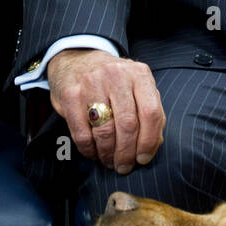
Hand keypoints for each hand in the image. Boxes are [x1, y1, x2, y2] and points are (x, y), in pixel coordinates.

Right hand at [46, 48, 164, 172]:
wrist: (77, 59)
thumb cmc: (113, 81)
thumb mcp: (136, 86)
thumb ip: (148, 110)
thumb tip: (154, 144)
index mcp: (139, 74)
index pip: (151, 113)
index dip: (149, 141)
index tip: (143, 158)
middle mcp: (117, 75)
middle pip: (128, 125)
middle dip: (127, 153)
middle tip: (124, 166)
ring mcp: (92, 83)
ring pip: (105, 131)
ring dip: (108, 154)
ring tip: (110, 162)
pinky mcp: (71, 94)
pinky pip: (82, 133)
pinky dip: (89, 150)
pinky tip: (94, 153)